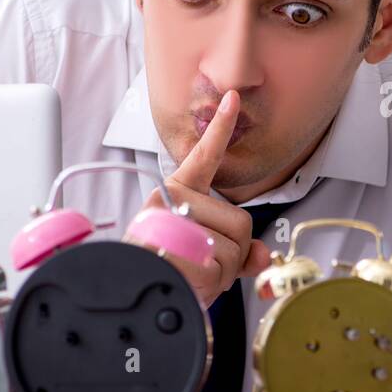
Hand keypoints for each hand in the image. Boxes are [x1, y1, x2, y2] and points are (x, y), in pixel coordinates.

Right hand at [124, 90, 272, 306]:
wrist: (128, 293)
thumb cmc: (164, 272)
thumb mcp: (206, 259)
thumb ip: (239, 255)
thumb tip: (262, 255)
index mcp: (179, 193)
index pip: (205, 156)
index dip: (222, 128)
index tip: (233, 99)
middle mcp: (171, 198)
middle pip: (240, 223)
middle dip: (232, 255)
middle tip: (203, 265)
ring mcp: (166, 217)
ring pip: (231, 247)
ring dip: (220, 273)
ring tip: (191, 275)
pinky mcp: (164, 241)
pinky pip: (213, 261)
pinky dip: (209, 282)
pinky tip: (188, 282)